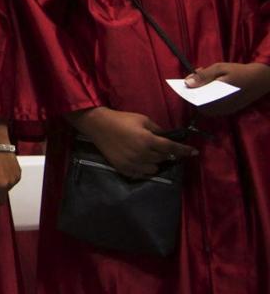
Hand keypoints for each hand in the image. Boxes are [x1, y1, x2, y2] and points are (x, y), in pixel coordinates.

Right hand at [70, 107, 196, 177]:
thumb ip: (157, 130)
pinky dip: (145, 168)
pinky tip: (140, 160)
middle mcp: (142, 154)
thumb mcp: (142, 119)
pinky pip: (142, 174)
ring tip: (149, 154)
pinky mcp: (124, 169)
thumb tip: (168, 139)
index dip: (185, 150)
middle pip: (164, 159)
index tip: (195, 152)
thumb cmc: (122, 119)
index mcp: (148, 140)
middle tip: (160, 147)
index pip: (172, 148)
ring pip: (154, 168)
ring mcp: (133, 164)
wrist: (99, 125)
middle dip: (166, 153)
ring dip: (156, 162)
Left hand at [185, 62, 269, 116]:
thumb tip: (188, 82)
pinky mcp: (229, 110)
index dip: (187, 93)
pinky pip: (213, 106)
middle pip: (199, 104)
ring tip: (202, 78)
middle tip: (194, 77)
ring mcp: (225, 110)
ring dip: (200, 94)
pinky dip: (207, 97)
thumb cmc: (239, 72)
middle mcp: (221, 107)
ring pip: (205, 106)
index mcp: (218, 96)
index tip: (182, 83)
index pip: (196, 100)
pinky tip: (210, 85)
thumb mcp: (220, 68)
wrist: (260, 79)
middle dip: (193, 92)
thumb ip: (203, 76)